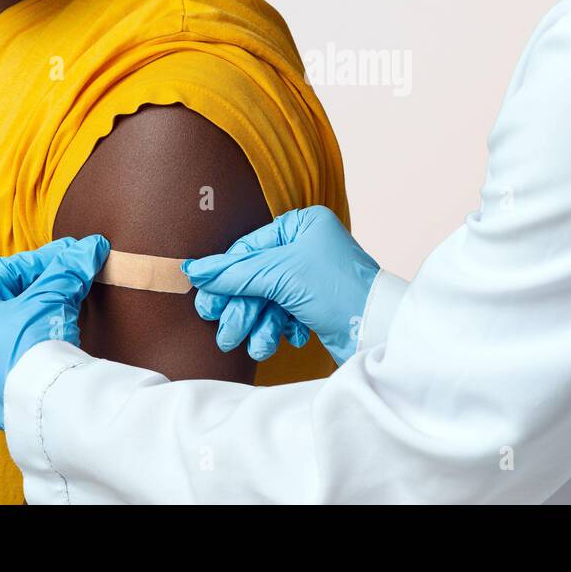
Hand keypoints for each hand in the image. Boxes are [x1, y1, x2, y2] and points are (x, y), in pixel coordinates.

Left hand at [0, 235, 109, 429]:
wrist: (39, 403)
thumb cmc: (30, 344)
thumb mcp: (50, 297)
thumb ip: (69, 268)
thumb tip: (92, 245)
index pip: (4, 272)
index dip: (41, 259)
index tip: (70, 255)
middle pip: (12, 298)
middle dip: (47, 283)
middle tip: (75, 274)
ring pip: (20, 325)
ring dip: (48, 308)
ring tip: (76, 299)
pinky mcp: (7, 387)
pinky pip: (26, 350)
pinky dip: (47, 334)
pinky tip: (68, 331)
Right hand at [184, 207, 378, 364]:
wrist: (377, 329)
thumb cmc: (335, 290)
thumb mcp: (279, 275)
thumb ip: (234, 273)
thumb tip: (193, 270)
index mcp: (302, 225)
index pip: (248, 250)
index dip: (225, 279)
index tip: (206, 305)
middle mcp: (308, 246)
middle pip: (255, 278)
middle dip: (242, 309)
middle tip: (226, 333)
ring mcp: (313, 276)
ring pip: (268, 300)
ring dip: (261, 325)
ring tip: (260, 346)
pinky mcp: (318, 305)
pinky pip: (285, 314)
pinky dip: (283, 329)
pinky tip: (293, 337)